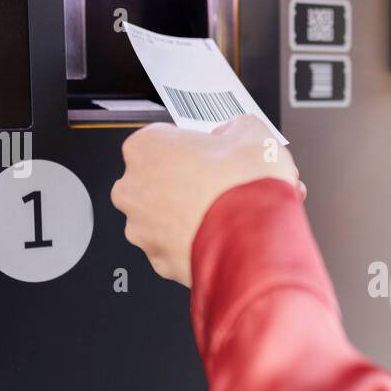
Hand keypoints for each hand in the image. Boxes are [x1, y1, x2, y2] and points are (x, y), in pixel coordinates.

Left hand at [112, 115, 300, 287]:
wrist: (257, 242)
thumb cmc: (245, 190)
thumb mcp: (252, 134)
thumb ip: (233, 128)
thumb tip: (235, 134)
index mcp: (146, 147)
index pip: (162, 140)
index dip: (192, 148)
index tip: (211, 155)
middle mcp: (133, 188)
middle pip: (156, 180)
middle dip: (183, 183)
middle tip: (218, 185)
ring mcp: (142, 229)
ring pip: (162, 218)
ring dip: (186, 216)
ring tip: (224, 215)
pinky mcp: (159, 261)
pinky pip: (173, 247)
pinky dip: (193, 243)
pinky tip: (220, 237)